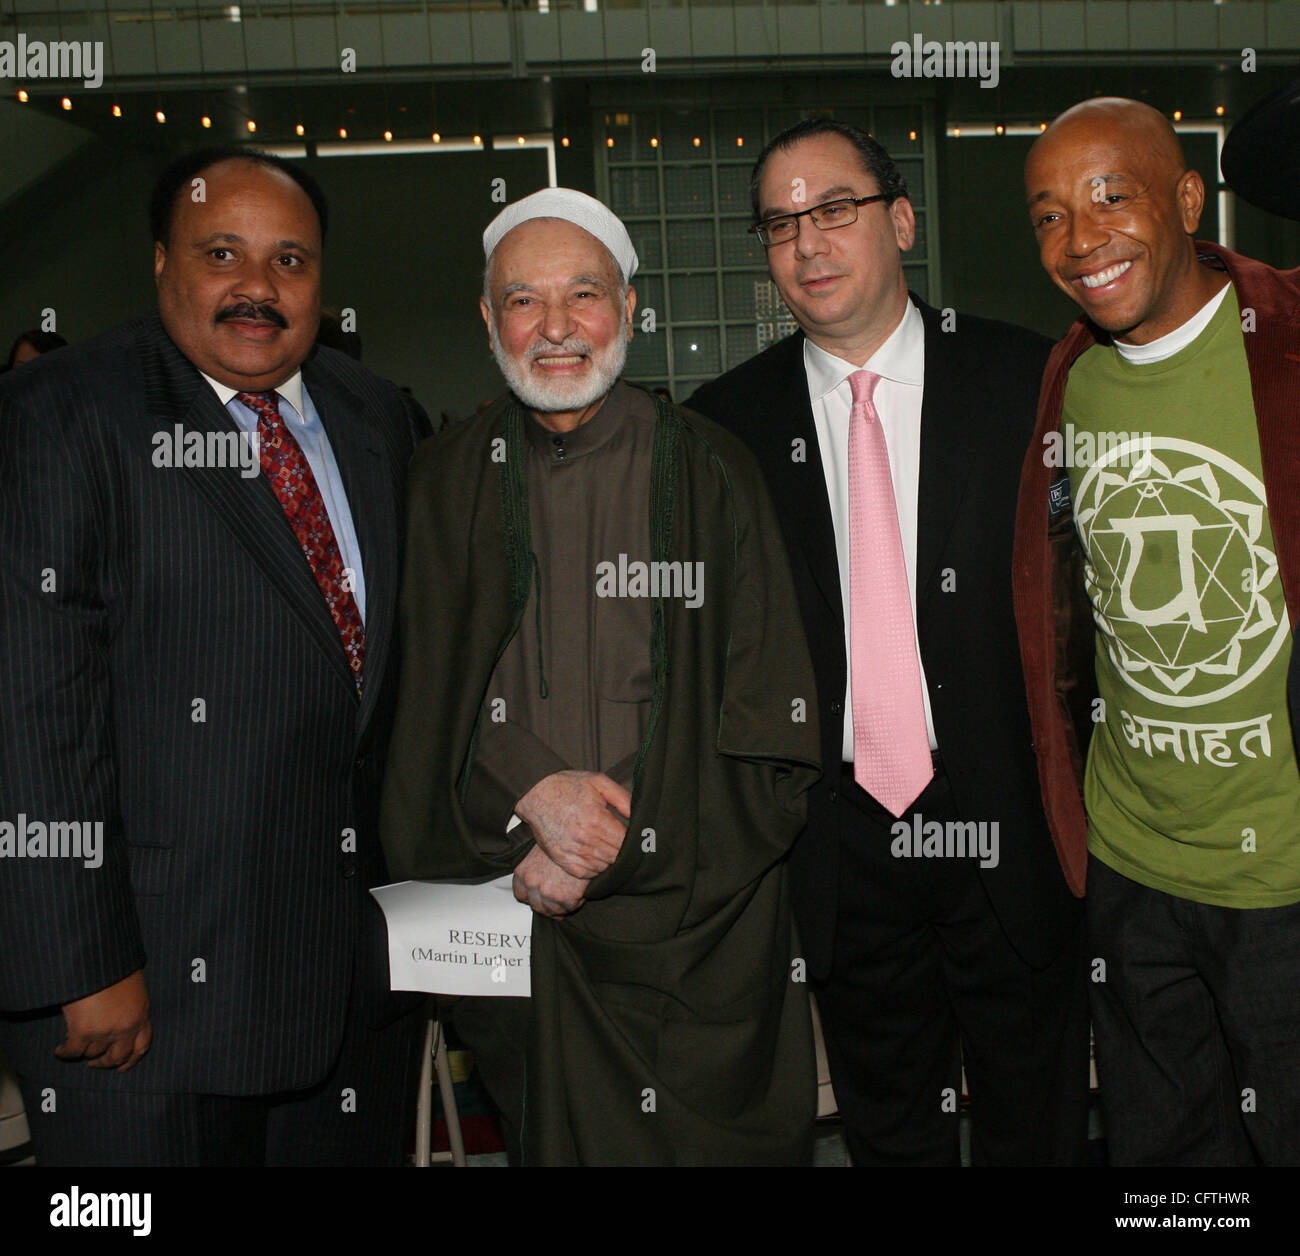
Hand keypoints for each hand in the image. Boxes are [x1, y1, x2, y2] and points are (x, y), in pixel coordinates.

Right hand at [56, 969, 151, 1071]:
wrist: (97, 958)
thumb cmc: (115, 966)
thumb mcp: (133, 986)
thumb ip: (130, 1006)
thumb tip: (122, 1016)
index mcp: (141, 1014)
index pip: (142, 1045)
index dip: (131, 1059)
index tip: (123, 1066)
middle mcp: (126, 1027)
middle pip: (117, 1057)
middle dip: (105, 1063)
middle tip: (96, 1063)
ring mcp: (105, 1031)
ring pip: (92, 1054)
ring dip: (83, 1053)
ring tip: (74, 1050)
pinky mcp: (83, 1032)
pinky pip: (72, 1051)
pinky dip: (64, 1052)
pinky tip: (59, 1050)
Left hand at [512, 845, 588, 917]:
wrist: (580, 839)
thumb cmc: (562, 839)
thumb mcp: (541, 850)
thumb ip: (535, 868)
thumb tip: (540, 878)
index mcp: (522, 873)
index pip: (521, 895)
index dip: (532, 898)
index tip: (539, 898)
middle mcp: (532, 885)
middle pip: (537, 907)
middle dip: (547, 906)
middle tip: (558, 901)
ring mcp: (547, 893)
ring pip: (553, 911)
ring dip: (561, 908)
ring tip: (571, 897)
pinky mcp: (565, 899)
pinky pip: (569, 908)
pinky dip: (576, 903)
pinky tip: (580, 894)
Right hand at [515, 770, 630, 879]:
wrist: (535, 793)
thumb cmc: (567, 785)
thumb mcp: (599, 782)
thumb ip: (622, 798)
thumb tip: (639, 815)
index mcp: (596, 819)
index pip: (624, 842)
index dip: (633, 841)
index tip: (634, 837)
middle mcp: (584, 838)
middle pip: (616, 857)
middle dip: (622, 851)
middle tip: (620, 841)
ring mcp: (571, 851)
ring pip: (603, 867)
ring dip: (609, 861)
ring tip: (608, 848)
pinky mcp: (561, 858)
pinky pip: (586, 874)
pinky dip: (594, 868)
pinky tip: (596, 856)